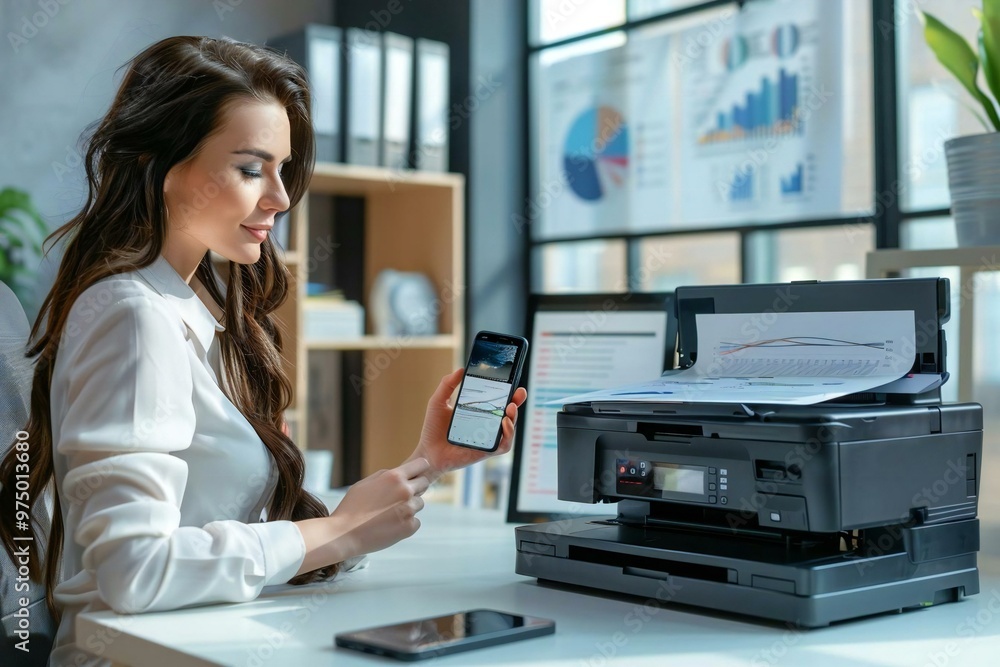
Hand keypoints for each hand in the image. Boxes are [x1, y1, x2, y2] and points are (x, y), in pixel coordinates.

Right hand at [328, 457, 430, 557]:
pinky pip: (416, 522)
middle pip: (424, 484)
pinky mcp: (409, 527)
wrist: (344, 534)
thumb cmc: (351, 507)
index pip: (421, 464)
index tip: (415, 475)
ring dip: (409, 507)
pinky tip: (390, 526)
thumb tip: (400, 473)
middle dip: (415, 488)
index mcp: (394, 477)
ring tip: (389, 514)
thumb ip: (385, 475)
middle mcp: (405, 491)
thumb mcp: (365, 483)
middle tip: (400, 497)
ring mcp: (409, 510)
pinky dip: (407, 524)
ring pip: (419, 504)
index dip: (418, 469)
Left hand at [409, 368, 527, 480]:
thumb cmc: (434, 428)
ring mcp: (488, 437)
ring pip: (510, 428)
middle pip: (509, 412)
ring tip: (510, 408)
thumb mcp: (438, 402)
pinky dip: (508, 434)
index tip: (513, 382)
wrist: (428, 451)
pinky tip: (503, 424)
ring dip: (514, 417)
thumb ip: (447, 385)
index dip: (509, 391)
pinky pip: (504, 445)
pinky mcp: (487, 450)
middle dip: (517, 401)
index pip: (497, 399)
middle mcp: (486, 424)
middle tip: (519, 393)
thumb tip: (460, 369)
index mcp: (479, 411)